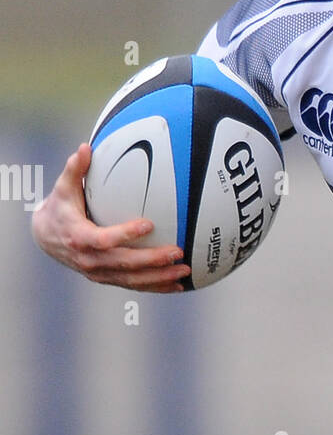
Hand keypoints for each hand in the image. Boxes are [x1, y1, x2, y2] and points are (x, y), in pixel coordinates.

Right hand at [31, 143, 190, 290]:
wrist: (46, 236)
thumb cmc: (60, 207)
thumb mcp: (63, 188)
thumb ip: (75, 170)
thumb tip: (85, 148)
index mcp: (79, 237)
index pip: (103, 239)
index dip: (125, 234)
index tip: (148, 224)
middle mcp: (89, 260)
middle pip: (124, 263)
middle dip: (152, 260)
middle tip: (177, 252)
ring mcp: (99, 273)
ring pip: (132, 279)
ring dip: (159, 278)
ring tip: (183, 271)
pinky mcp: (107, 279)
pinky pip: (133, 284)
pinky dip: (155, 286)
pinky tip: (178, 285)